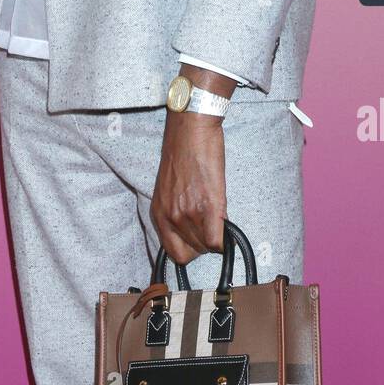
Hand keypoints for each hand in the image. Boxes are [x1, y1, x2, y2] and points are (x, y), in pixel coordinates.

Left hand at [151, 109, 226, 266]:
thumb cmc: (181, 153)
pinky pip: (217, 240)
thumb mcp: (169, 188)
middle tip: (212, 225)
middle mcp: (171, 218)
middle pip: (193, 252)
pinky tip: (224, 221)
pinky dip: (224, 237)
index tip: (199, 239)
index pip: (174, 253)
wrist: (190, 130)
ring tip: (217, 217)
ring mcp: (188, 213)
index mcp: (159, 213)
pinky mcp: (208, 206)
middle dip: (205, 243)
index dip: (191, 250)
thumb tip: (191, 229)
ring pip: (207, 247)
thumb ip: (176, 210)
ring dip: (215, 237)